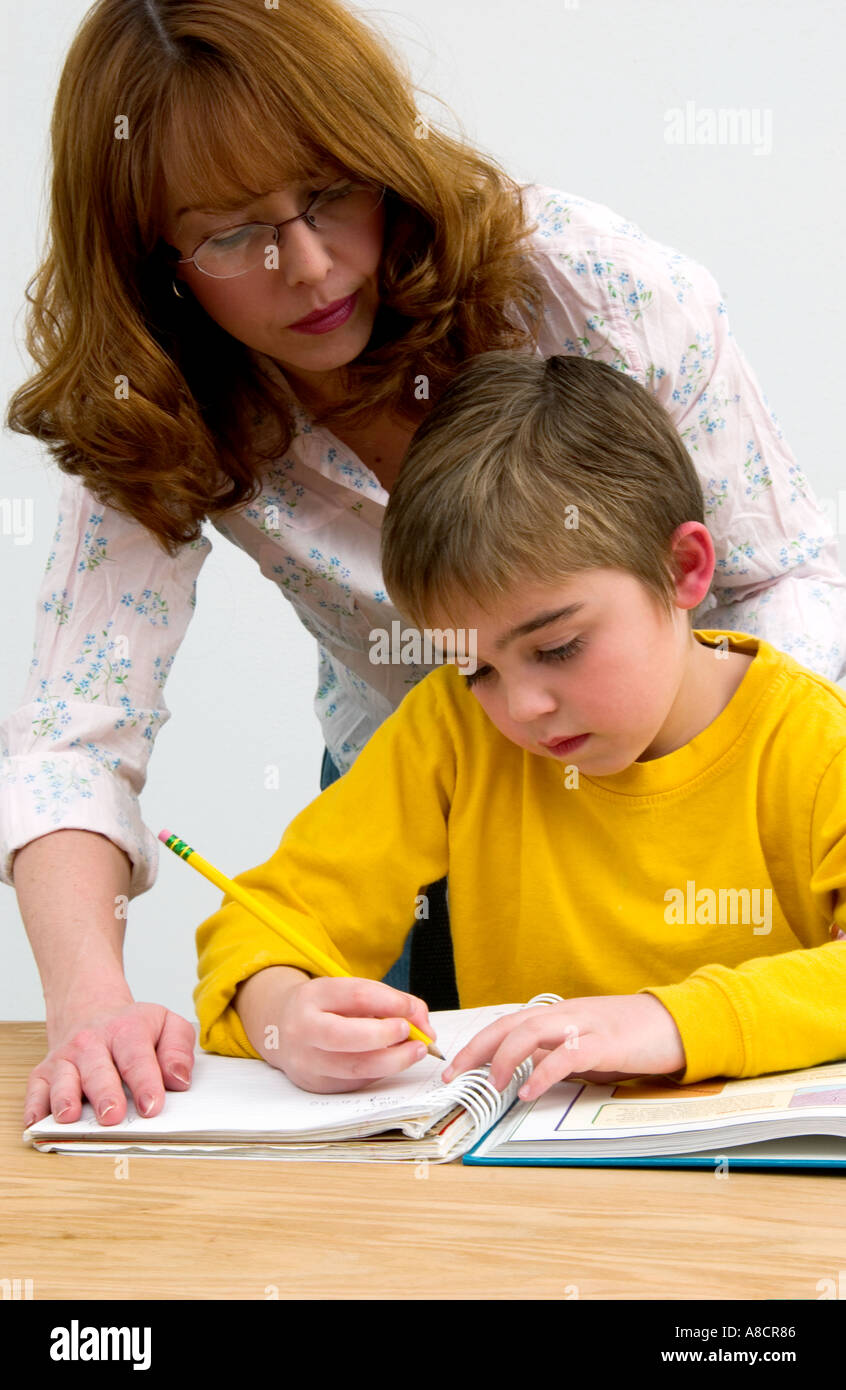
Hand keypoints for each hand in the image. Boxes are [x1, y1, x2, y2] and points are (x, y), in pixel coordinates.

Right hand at [23, 1001, 196, 1127]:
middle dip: (105, 1094)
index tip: (151, 1106)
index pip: (137, 1057)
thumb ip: (178, 1050)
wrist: (92, 1012)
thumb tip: (179, 1079)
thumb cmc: (133, 1029)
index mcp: (127, 1030)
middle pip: (98, 1070)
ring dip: (66, 1098)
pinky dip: (35, 1106)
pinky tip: (38, 1121)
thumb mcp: (167, 1025)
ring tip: (70, 1116)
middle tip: (112, 1115)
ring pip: (63, 1079)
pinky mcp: (44, 1072)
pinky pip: (36, 1089)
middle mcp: (93, 1042)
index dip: (145, 1082)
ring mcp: (67, 1058)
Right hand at [270, 976, 436, 1092]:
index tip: (413, 1009)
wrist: (279, 1030)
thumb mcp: (346, 992)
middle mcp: (303, 1030)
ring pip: (354, 1067)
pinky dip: (380, 1072)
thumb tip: (425, 1026)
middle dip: (386, 1035)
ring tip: (416, 1051)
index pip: (356, 996)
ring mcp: (307, 1061)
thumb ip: (387, 1001)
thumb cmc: (325, 1008)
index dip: (391, 1002)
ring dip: (393, 1061)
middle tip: (412, 1034)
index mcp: (312, 997)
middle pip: (345, 1035)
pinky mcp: (316, 1085)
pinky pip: (355, 1082)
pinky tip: (393, 1062)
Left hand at [441, 994, 685, 1101]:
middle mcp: (565, 1014)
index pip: (508, 1024)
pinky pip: (567, 1055)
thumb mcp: (587, 1044)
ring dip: (506, 1057)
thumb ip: (557, 1053)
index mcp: (559, 1015)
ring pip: (532, 1032)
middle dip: (478, 1048)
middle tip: (456, 1075)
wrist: (677, 1022)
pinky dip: (544, 1072)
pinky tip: (530, 1090)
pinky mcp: (606, 1042)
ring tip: (491, 1083)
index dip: (478, 1043)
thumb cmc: (632, 1035)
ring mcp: (585, 1025)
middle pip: (510, 1024)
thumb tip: (526, 1071)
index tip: (455, 1066)